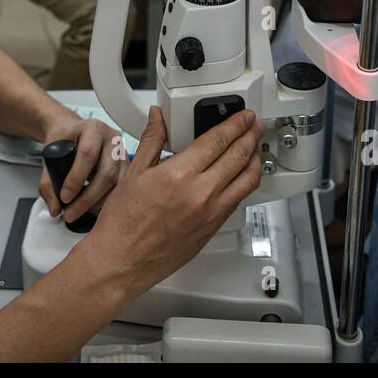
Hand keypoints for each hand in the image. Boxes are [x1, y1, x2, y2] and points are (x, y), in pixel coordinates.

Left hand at [38, 116, 124, 223]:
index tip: (64, 197)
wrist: (72, 130)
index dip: (76, 179)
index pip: (88, 155)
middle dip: (88, 198)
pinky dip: (106, 201)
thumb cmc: (64, 138)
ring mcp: (122, 152)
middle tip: (70, 212)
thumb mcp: (50, 153)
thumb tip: (55, 209)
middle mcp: (112, 139)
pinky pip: (120, 188)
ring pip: (116, 183)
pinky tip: (91, 207)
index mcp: (93, 128)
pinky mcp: (126, 166)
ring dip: (97, 203)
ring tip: (78, 212)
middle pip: (107, 173)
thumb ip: (48, 183)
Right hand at [78, 106, 264, 302]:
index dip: (236, 124)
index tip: (243, 117)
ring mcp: (211, 213)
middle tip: (256, 125)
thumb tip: (158, 117)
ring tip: (255, 147)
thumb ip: (151, 140)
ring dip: (256, 159)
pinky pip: (238, 200)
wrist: (122, 261)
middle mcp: (200, 194)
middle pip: (239, 157)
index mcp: (179, 175)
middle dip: (251, 136)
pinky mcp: (213, 229)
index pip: (218, 141)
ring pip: (247, 181)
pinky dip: (245, 182)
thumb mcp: (133, 173)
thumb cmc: (123, 222)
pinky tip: (241, 175)